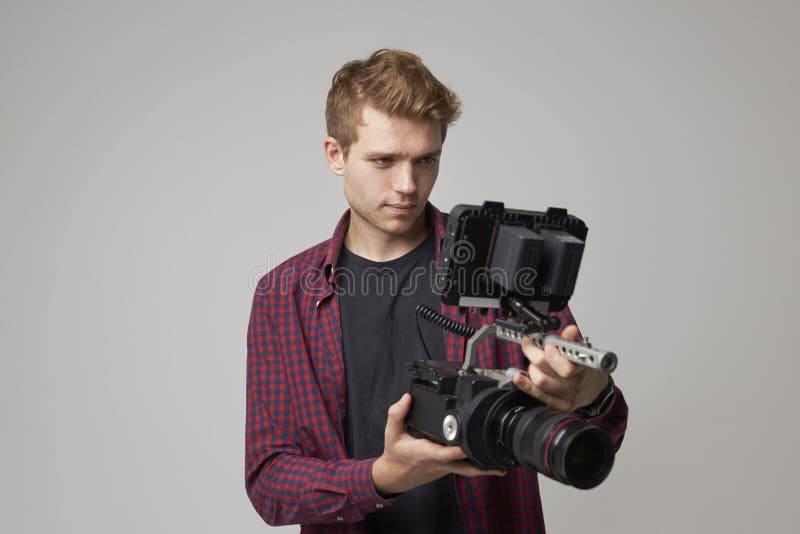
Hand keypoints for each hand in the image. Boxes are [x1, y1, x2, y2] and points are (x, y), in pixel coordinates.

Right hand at [371, 393, 505, 494]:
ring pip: (468, 469)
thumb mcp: (391, 432)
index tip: (467, 446)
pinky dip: (477, 465)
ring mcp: (445, 467)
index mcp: (426, 453)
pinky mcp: (448, 468)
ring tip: (503, 465)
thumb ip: (396, 414)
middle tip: (500, 466)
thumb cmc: (396, 453)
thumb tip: (406, 398)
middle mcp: (438, 462)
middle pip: (464, 467)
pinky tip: (490, 460)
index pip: (444, 453)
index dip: (457, 450)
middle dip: (483, 467)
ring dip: (484, 467)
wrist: (395, 475)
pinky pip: (465, 467)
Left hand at [512, 325, 608, 412]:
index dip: (553, 355)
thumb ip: (573, 340)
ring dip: (531, 368)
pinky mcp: (558, 405)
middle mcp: (574, 385)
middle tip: (529, 344)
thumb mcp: (582, 352)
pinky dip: (525, 385)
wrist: (593, 388)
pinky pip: (538, 395)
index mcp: (582, 369)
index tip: (546, 345)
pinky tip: (518, 377)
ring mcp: (567, 397)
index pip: (567, 367)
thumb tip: (570, 330)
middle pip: (546, 370)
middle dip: (533, 353)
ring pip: (540, 382)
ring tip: (533, 361)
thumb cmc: (585, 369)